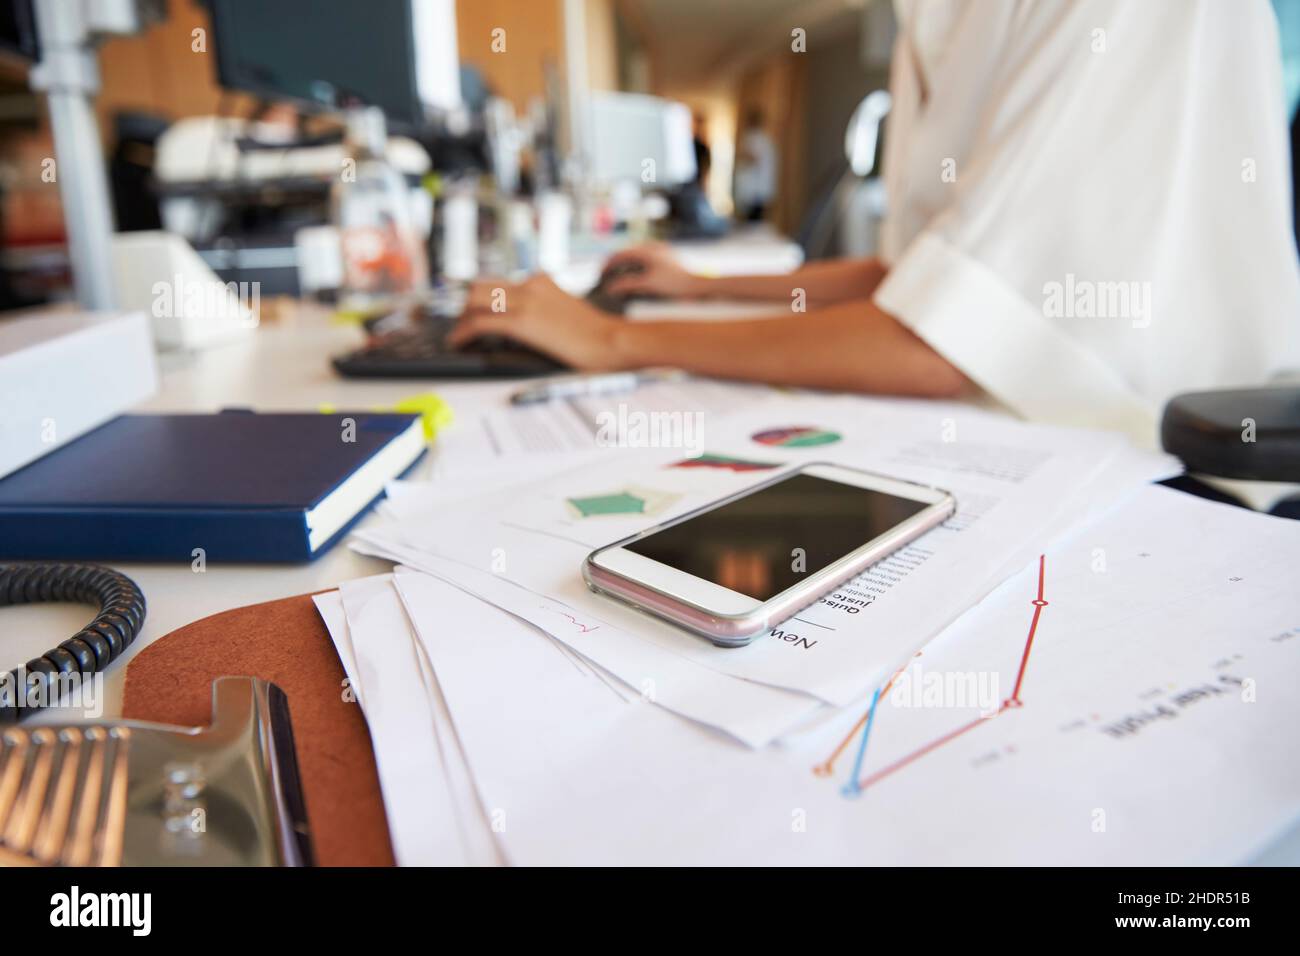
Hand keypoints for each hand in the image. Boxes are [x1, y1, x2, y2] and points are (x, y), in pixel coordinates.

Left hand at [448, 273, 627, 370]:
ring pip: (474, 301)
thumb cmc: (598, 335)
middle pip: (479, 286)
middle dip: (466, 306)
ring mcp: (524, 301)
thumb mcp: (569, 311)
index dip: (482, 299)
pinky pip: (479, 323)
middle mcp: (530, 285)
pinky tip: (458, 344)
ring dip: (461, 319)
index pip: (499, 283)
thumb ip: (548, 309)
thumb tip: (532, 323)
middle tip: (462, 326)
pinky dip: (463, 333)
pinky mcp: (522, 322)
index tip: (474, 312)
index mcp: (541, 281)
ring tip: (458, 338)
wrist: (612, 340)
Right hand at [599, 243, 702, 298]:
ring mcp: (661, 252)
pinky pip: (646, 261)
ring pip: (637, 257)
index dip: (607, 265)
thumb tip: (611, 287)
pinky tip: (636, 278)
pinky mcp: (667, 259)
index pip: (620, 254)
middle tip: (606, 276)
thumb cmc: (674, 284)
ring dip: (626, 266)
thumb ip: (628, 284)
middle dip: (616, 265)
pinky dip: (637, 268)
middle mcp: (653, 247)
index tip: (600, 275)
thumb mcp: (648, 284)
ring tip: (619, 278)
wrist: (698, 285)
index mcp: (646, 250)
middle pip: (627, 254)